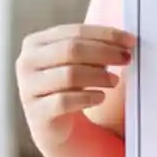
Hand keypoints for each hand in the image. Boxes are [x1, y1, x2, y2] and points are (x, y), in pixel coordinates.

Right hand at [15, 24, 133, 149]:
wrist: (55, 125)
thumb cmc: (69, 86)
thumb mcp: (76, 62)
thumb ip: (92, 46)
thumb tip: (125, 40)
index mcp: (35, 43)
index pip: (74, 31)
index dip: (105, 34)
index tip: (129, 40)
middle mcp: (26, 63)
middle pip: (71, 50)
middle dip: (104, 52)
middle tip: (126, 58)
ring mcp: (28, 88)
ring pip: (69, 75)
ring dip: (98, 76)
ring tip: (115, 81)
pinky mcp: (36, 113)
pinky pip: (65, 101)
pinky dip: (88, 97)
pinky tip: (100, 97)